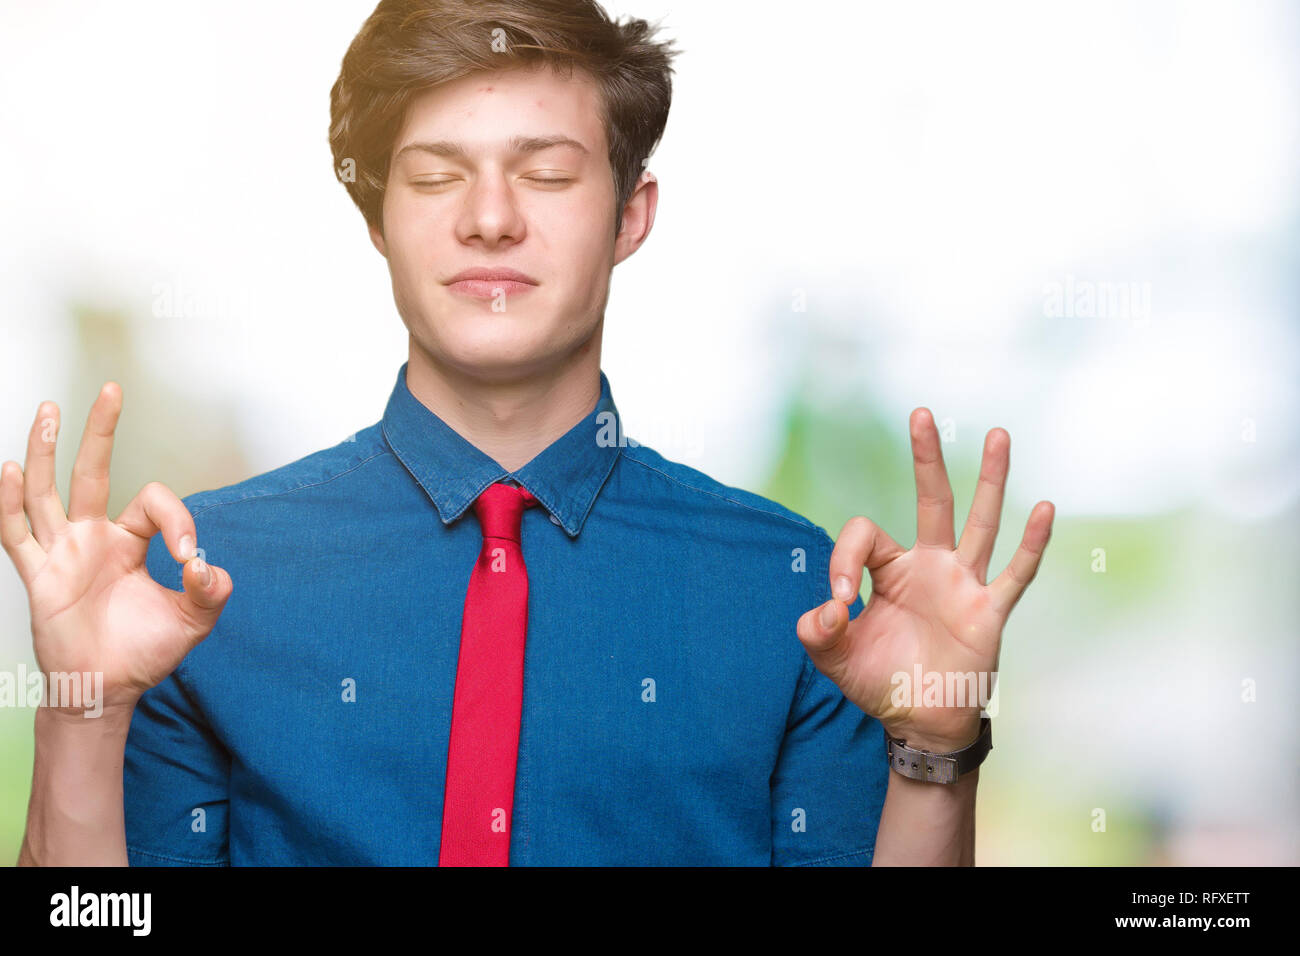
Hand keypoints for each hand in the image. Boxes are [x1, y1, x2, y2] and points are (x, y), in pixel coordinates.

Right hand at [0, 383, 232, 718]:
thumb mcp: (192, 620)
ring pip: (49, 492)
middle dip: (102, 431)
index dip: (179, 521)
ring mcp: (63, 553)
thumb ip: (211, 592)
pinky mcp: (39, 577)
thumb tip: (210, 566)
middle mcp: (93, 538)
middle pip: (94, 472)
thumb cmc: (145, 652)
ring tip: (48, 410)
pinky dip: (10, 502)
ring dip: (45, 451)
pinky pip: (18, 533)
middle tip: (112, 390)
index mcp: (130, 541)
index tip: (191, 562)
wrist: (108, 690)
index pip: (153, 503)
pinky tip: (8, 468)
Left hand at [797, 408, 1052, 751]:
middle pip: (931, 500)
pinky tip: (1043, 507)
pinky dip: (1030, 544)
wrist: (921, 722)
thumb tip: (824, 610)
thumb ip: (817, 633)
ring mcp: (963, 585)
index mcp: (890, 570)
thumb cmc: (880, 682)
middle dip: (924, 458)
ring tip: (997, 434)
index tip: (835, 603)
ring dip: (989, 480)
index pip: (865, 534)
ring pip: (979, 523)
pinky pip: (1014, 574)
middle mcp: (930, 566)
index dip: (841, 560)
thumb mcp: (835, 658)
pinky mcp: (989, 612)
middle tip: (919, 413)